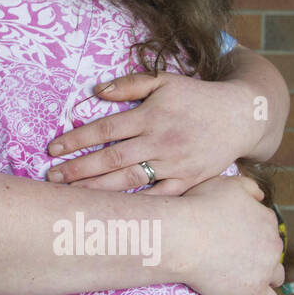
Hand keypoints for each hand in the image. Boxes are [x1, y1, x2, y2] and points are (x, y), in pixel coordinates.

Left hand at [45, 71, 259, 194]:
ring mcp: (174, 164)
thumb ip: (130, 84)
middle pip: (111, 158)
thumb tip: (96, 91)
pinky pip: (158, 199)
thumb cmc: (196, 97)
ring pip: (129, 181)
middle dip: (78, 170)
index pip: (105, 129)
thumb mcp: (165, 80)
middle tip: (52, 178)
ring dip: (98, 189)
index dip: (77, 139)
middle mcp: (160, 141)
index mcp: (151, 116)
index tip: (53, 149)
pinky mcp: (188, 182)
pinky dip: (136, 207)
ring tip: (71, 196)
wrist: (241, 117)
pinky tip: (113, 214)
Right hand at [174, 173, 284, 294]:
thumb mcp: (227, 184)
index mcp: (266, 219)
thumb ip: (249, 187)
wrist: (181, 236)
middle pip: (272, 252)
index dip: (251, 232)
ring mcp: (265, 269)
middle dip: (258, 254)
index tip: (234, 236)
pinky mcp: (254, 291)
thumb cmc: (199, 207)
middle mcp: (272, 243)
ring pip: (276, 276)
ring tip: (242, 276)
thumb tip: (261, 196)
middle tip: (232, 255)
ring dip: (264, 276)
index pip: (267, 227)